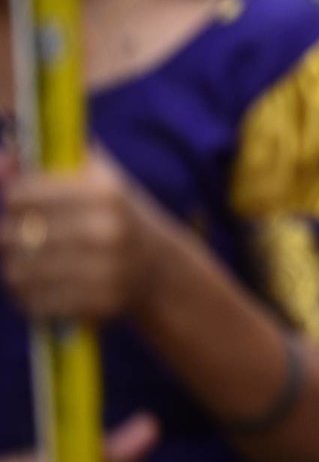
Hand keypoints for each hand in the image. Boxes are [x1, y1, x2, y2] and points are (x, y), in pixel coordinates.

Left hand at [1, 152, 161, 322]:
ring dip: (14, 268)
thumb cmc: (116, 213)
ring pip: (21, 272)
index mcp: (104, 193)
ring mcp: (106, 268)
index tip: (16, 204)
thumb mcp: (96, 178)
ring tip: (20, 263)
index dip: (12, 199)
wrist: (160, 265)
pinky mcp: (101, 301)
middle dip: (8, 236)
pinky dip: (29, 296)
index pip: (23, 195)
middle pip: (16, 235)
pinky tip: (36, 287)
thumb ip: (50, 161)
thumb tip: (3, 159)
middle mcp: (106, 229)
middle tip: (13, 236)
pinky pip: (39, 302)